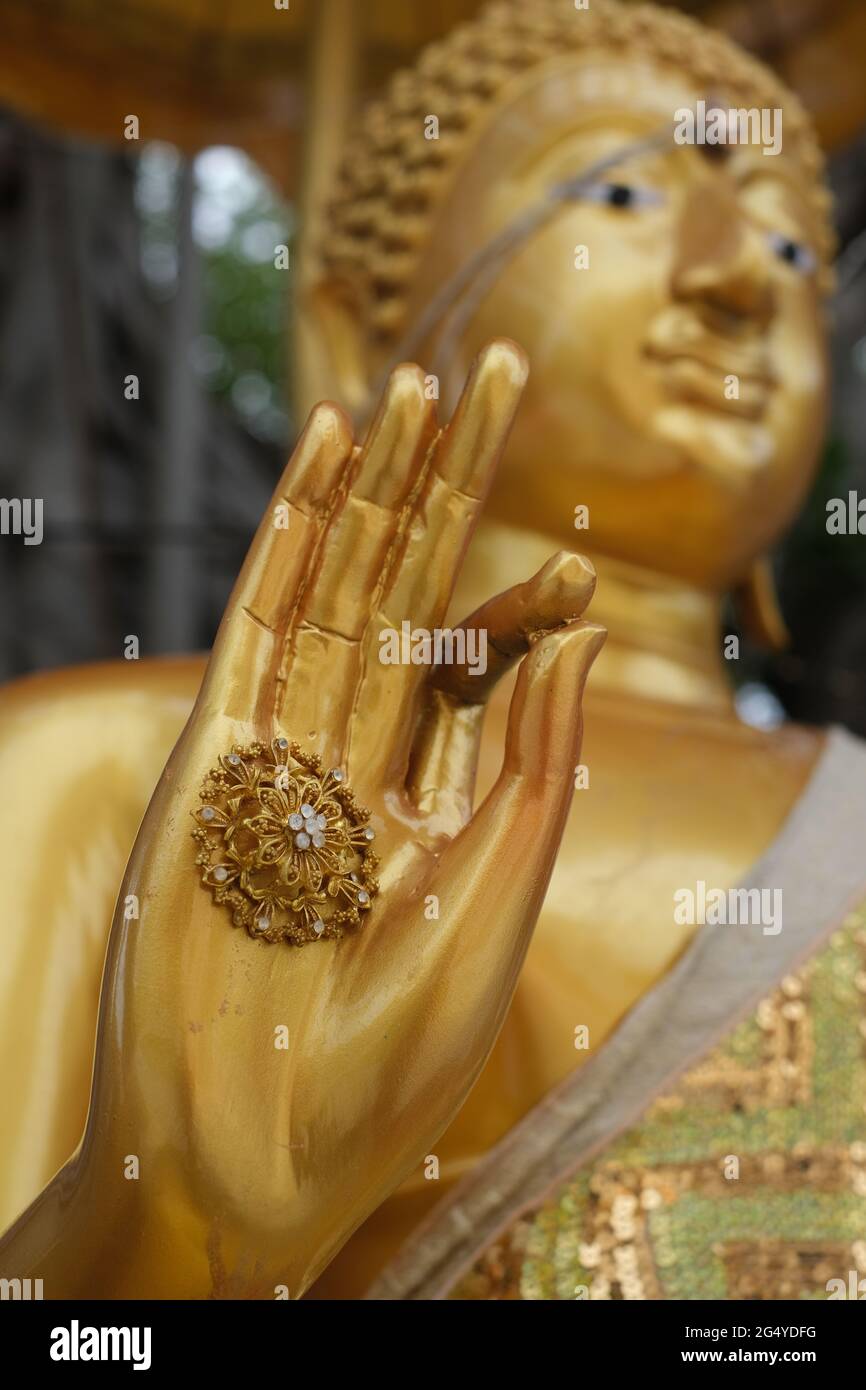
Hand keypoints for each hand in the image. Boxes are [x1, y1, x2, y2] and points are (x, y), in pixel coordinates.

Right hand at [0, 341, 601, 1297]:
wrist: (261, 1153)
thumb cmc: (391, 1058)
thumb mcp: (497, 895)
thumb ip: (535, 754)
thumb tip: (577, 626)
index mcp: (422, 797)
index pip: (472, 656)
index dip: (518, 585)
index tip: (567, 539)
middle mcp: (351, 755)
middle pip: (407, 589)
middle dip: (448, 483)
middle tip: (487, 370)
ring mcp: (280, 745)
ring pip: (337, 583)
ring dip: (375, 483)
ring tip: (413, 385)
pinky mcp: (214, 753)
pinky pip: (258, 624)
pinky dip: (288, 538)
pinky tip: (325, 461)